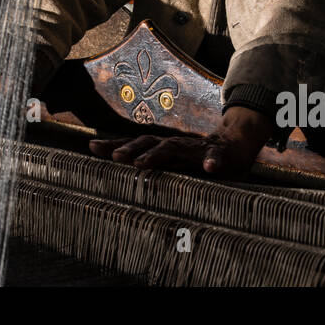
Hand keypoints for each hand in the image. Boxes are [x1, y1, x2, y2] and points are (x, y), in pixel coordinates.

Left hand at [87, 107, 273, 177]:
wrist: (232, 147)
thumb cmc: (195, 161)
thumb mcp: (170, 166)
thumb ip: (149, 170)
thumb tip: (119, 181)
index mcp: (161, 149)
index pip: (133, 145)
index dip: (113, 145)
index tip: (92, 147)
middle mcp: (174, 145)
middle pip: (148, 142)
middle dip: (130, 149)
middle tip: (115, 157)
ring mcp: (194, 148)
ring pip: (173, 147)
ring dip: (156, 154)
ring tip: (142, 163)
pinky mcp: (217, 153)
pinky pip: (214, 156)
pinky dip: (211, 161)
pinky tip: (209, 168)